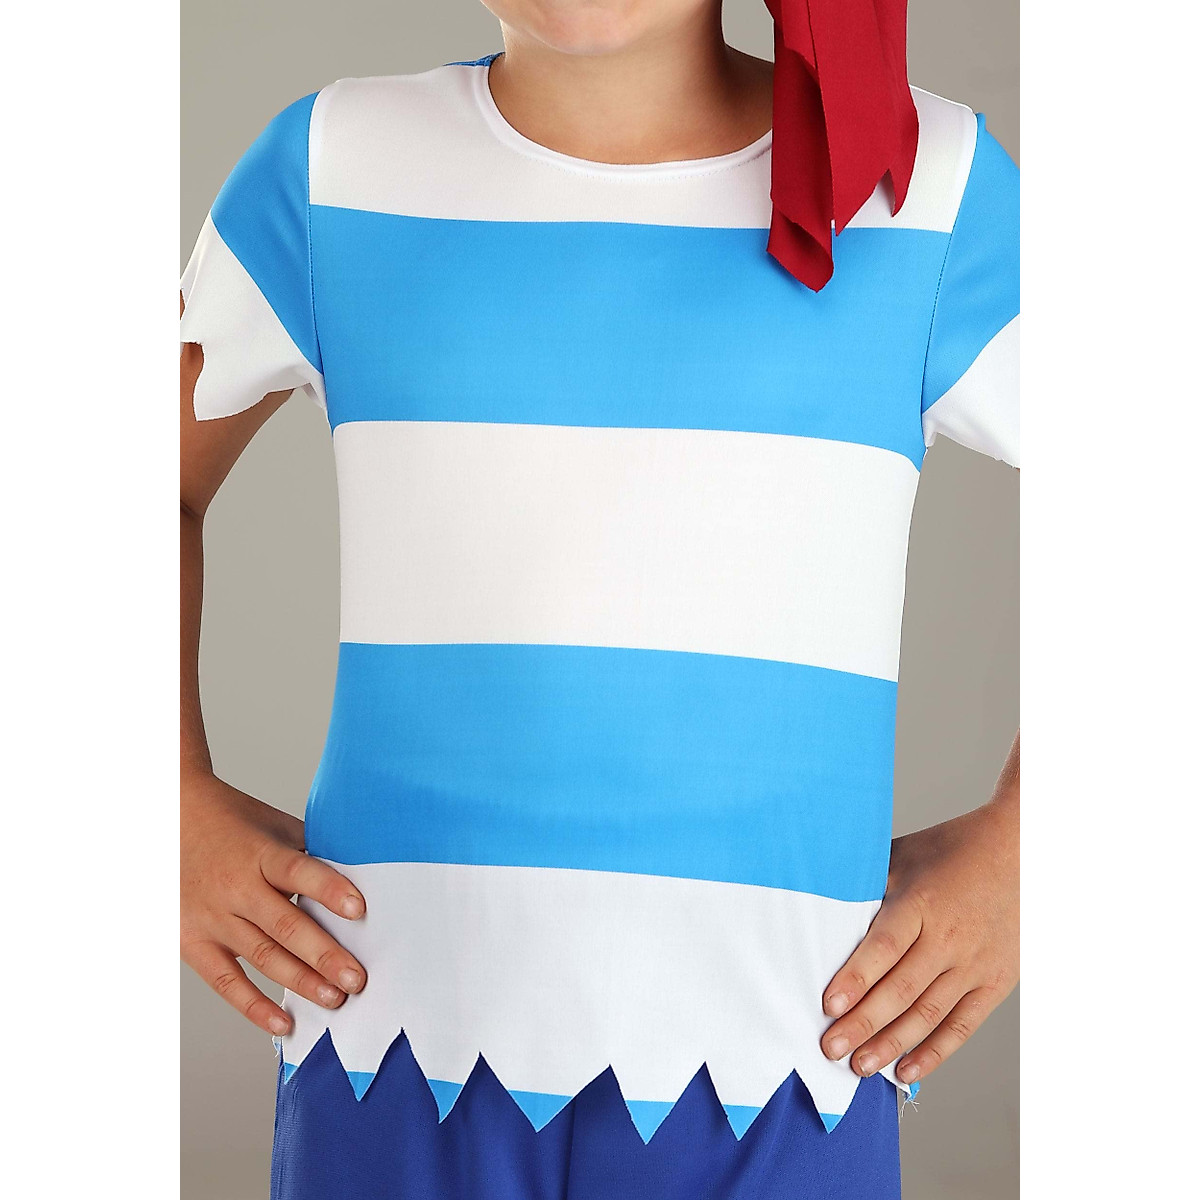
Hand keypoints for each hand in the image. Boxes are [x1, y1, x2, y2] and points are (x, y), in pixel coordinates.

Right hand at [181, 772, 367, 1035]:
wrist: (167, 820)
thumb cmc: (230, 821)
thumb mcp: (273, 824)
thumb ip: (308, 851)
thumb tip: (357, 874)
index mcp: (260, 854)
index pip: (298, 871)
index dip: (329, 890)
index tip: (359, 909)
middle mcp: (236, 888)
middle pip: (284, 925)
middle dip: (324, 955)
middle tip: (357, 979)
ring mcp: (213, 918)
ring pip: (262, 957)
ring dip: (301, 982)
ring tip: (336, 999)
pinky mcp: (193, 943)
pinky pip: (226, 982)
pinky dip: (255, 1007)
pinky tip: (285, 1023)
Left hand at [820, 769, 1017, 1085]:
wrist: (1019, 852)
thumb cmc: (950, 850)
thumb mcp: (904, 856)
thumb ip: (868, 884)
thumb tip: (824, 905)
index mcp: (922, 903)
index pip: (885, 948)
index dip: (856, 979)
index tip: (829, 1005)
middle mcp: (949, 938)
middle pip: (901, 990)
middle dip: (863, 1024)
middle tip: (831, 1048)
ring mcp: (974, 964)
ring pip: (928, 1015)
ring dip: (892, 1044)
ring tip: (859, 1065)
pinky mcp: (994, 983)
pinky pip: (962, 1025)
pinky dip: (935, 1052)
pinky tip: (906, 1069)